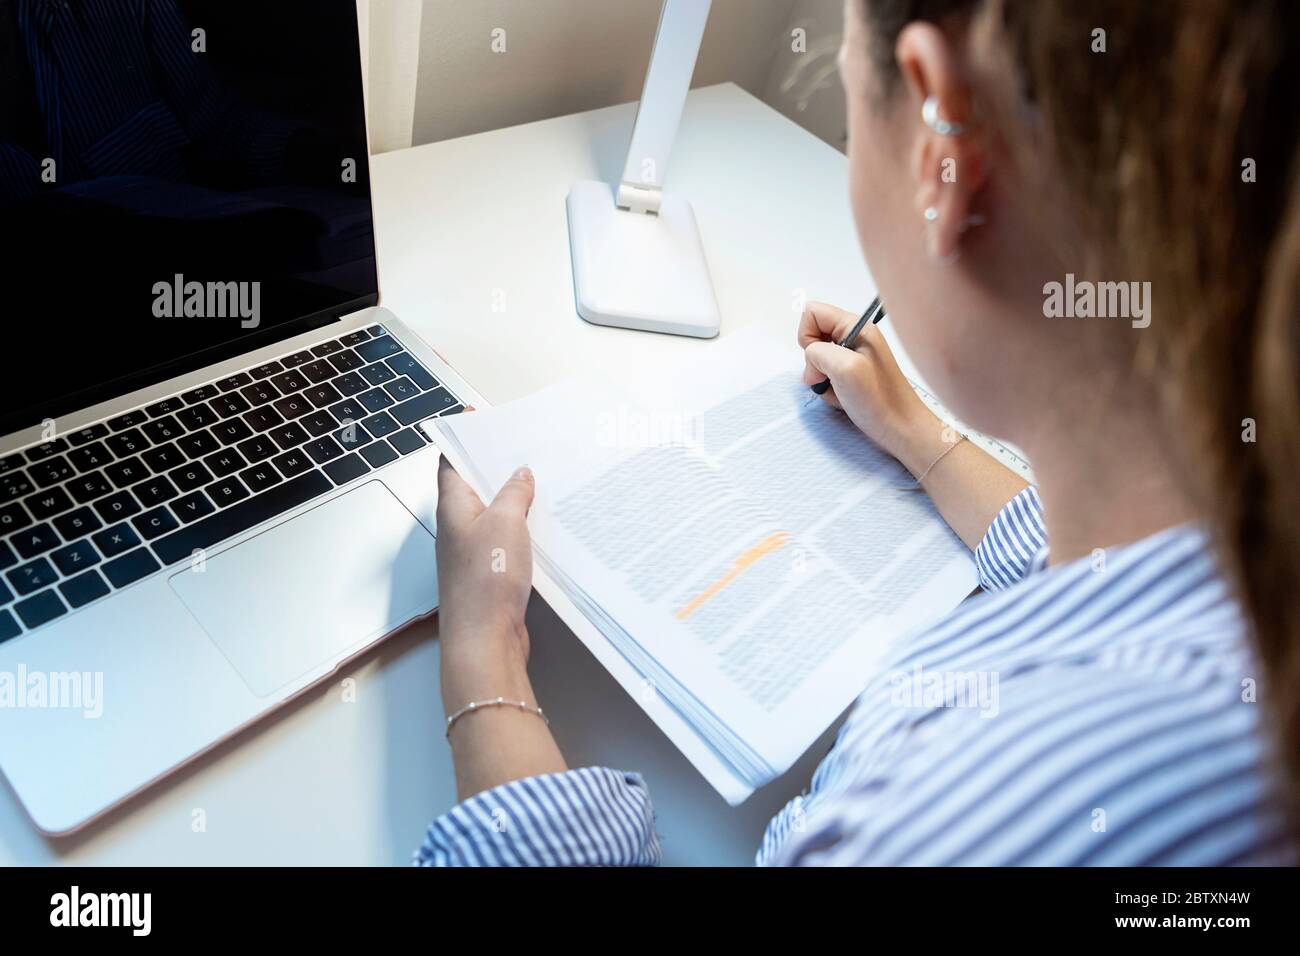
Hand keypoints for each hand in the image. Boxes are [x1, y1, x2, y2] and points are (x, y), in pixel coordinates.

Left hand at [435, 457, 536, 708]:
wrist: (485, 640)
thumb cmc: (485, 582)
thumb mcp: (505, 522)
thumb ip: (513, 493)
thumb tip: (519, 474)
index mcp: (453, 508)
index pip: (450, 463)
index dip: (462, 439)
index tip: (475, 418)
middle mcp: (458, 528)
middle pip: (473, 487)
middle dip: (495, 467)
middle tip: (522, 446)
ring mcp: (473, 553)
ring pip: (492, 515)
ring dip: (513, 500)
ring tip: (541, 482)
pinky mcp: (490, 574)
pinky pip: (505, 541)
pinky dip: (522, 529)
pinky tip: (544, 527)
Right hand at [798, 301, 941, 468]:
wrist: (901, 428)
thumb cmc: (879, 398)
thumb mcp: (844, 367)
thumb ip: (818, 352)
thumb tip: (811, 364)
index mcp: (856, 326)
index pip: (813, 313)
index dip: (807, 336)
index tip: (820, 359)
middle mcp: (855, 337)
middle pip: (814, 336)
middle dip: (814, 361)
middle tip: (830, 378)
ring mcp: (855, 357)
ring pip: (818, 359)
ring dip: (822, 378)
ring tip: (841, 391)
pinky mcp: (854, 376)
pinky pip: (828, 376)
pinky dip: (829, 389)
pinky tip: (844, 398)